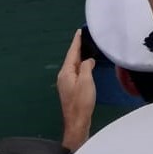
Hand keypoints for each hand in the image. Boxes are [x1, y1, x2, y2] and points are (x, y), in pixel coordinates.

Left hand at [57, 30, 97, 150]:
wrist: (77, 122)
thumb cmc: (81, 101)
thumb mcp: (86, 81)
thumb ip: (86, 67)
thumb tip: (87, 60)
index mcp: (66, 72)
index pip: (72, 53)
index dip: (76, 42)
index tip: (79, 31)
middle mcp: (64, 76)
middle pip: (71, 59)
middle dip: (78, 48)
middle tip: (86, 37)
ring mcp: (66, 84)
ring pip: (74, 66)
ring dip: (80, 57)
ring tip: (88, 49)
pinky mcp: (71, 90)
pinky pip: (76, 73)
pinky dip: (81, 66)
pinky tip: (87, 66)